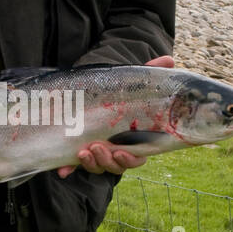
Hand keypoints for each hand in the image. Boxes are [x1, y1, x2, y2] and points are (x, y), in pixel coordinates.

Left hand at [57, 54, 175, 176]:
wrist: (93, 94)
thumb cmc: (119, 93)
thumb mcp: (132, 83)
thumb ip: (150, 73)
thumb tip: (170, 60)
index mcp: (133, 140)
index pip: (136, 158)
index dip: (130, 159)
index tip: (121, 151)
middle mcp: (116, 151)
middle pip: (115, 166)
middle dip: (107, 160)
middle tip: (98, 147)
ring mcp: (98, 154)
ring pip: (98, 167)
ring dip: (92, 163)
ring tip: (84, 151)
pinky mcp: (79, 154)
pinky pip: (74, 167)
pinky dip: (69, 170)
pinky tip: (62, 172)